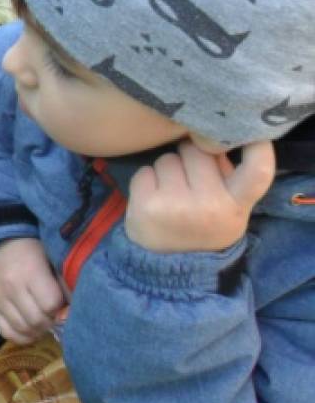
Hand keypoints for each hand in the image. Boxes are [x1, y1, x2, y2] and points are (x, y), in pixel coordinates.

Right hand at [0, 237, 64, 344]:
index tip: (64, 304)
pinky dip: (22, 337)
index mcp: (30, 272)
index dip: (61, 308)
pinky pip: (6, 332)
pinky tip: (31, 330)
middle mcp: (11, 288)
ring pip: (22, 329)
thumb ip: (63, 283)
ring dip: (38, 330)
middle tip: (55, 315)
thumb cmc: (33, 250)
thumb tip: (73, 310)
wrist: (0, 242)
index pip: (50, 304)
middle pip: (37, 320)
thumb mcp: (51, 259)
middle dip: (50, 322)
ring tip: (44, 322)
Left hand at [125, 140, 274, 252]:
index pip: (258, 170)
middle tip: (189, 177)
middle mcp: (209, 205)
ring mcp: (176, 205)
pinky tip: (152, 198)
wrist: (169, 267)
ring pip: (168, 158)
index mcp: (237, 206)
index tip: (250, 135)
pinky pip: (145, 171)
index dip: (258, 147)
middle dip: (191, 156)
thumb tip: (214, 139)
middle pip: (197, 150)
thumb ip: (228, 176)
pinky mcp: (146, 205)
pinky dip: (146, 181)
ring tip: (171, 192)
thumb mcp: (229, 209)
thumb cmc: (202, 226)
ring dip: (167, 169)